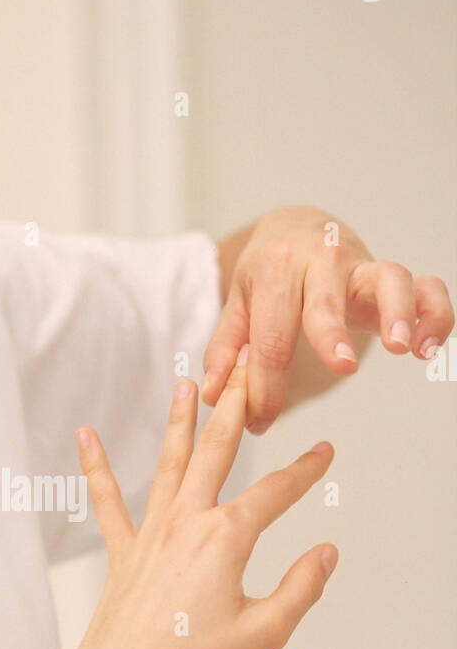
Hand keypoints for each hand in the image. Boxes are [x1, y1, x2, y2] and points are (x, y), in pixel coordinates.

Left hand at [59, 353, 335, 648]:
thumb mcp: (266, 632)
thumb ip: (301, 588)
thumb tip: (326, 553)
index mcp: (225, 538)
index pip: (276, 492)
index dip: (306, 469)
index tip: (324, 451)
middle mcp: (186, 523)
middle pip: (218, 451)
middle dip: (236, 404)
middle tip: (247, 365)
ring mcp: (152, 534)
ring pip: (170, 462)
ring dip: (181, 420)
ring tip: (188, 383)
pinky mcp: (125, 552)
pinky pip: (107, 499)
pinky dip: (95, 466)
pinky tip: (84, 435)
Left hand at [205, 205, 454, 433]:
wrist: (298, 227)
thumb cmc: (268, 272)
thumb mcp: (239, 302)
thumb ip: (228, 348)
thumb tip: (214, 394)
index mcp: (276, 270)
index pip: (271, 336)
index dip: (265, 385)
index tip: (260, 421)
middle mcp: (321, 262)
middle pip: (326, 301)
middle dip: (331, 335)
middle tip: (340, 366)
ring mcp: (362, 265)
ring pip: (388, 279)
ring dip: (398, 312)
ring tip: (401, 347)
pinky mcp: (390, 274)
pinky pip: (426, 287)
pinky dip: (434, 312)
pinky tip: (429, 347)